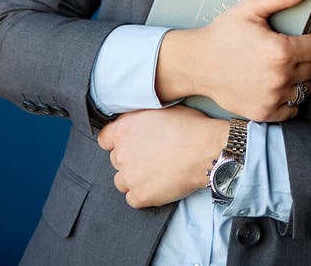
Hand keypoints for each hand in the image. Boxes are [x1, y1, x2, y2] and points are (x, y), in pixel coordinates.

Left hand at [97, 106, 227, 208]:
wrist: (205, 150)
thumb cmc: (189, 126)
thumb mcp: (161, 110)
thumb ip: (140, 119)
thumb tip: (138, 124)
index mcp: (124, 128)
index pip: (105, 139)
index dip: (117, 141)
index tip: (129, 144)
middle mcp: (122, 153)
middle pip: (116, 160)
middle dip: (130, 159)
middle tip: (150, 157)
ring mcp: (130, 176)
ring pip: (121, 181)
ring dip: (134, 178)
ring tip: (154, 172)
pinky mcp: (140, 196)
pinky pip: (132, 199)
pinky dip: (143, 194)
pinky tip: (158, 185)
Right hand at [155, 0, 310, 121]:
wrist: (197, 63)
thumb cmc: (223, 34)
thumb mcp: (250, 8)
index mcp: (281, 50)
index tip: (303, 38)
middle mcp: (280, 77)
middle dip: (306, 57)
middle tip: (286, 51)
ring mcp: (273, 98)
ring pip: (306, 88)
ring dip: (299, 78)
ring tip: (280, 67)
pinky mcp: (265, 113)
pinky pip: (293, 109)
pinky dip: (288, 98)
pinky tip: (274, 85)